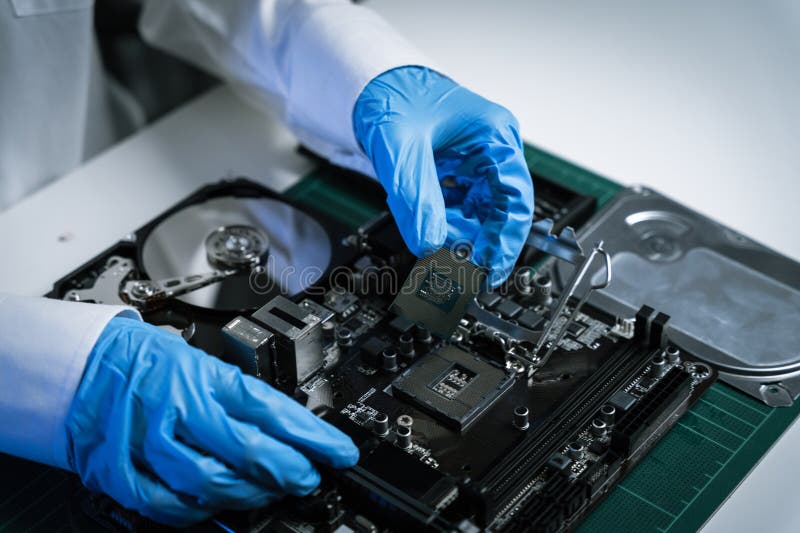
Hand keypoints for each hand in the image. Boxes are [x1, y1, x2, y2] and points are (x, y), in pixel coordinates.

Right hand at [64, 317, 357, 525]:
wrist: (80, 364)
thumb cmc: (144, 359)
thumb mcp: (198, 359)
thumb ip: (234, 395)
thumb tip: (284, 425)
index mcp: (202, 375)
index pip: (270, 408)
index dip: (311, 436)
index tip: (338, 451)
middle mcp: (178, 407)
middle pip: (247, 450)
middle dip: (289, 470)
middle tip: (308, 477)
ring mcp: (148, 441)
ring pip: (212, 482)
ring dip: (251, 493)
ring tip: (271, 490)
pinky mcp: (122, 471)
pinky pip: (167, 504)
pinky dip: (199, 510)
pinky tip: (218, 505)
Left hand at [354, 67, 533, 286]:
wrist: (371, 88)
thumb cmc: (392, 97)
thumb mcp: (401, 150)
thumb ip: (416, 199)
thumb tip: (429, 244)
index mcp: (495, 136)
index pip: (515, 198)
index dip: (505, 240)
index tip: (489, 270)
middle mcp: (491, 150)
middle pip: (500, 211)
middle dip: (481, 244)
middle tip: (460, 273)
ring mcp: (474, 163)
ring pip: (479, 215)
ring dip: (461, 238)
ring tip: (441, 256)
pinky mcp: (456, 175)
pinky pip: (459, 210)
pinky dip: (446, 226)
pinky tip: (431, 235)